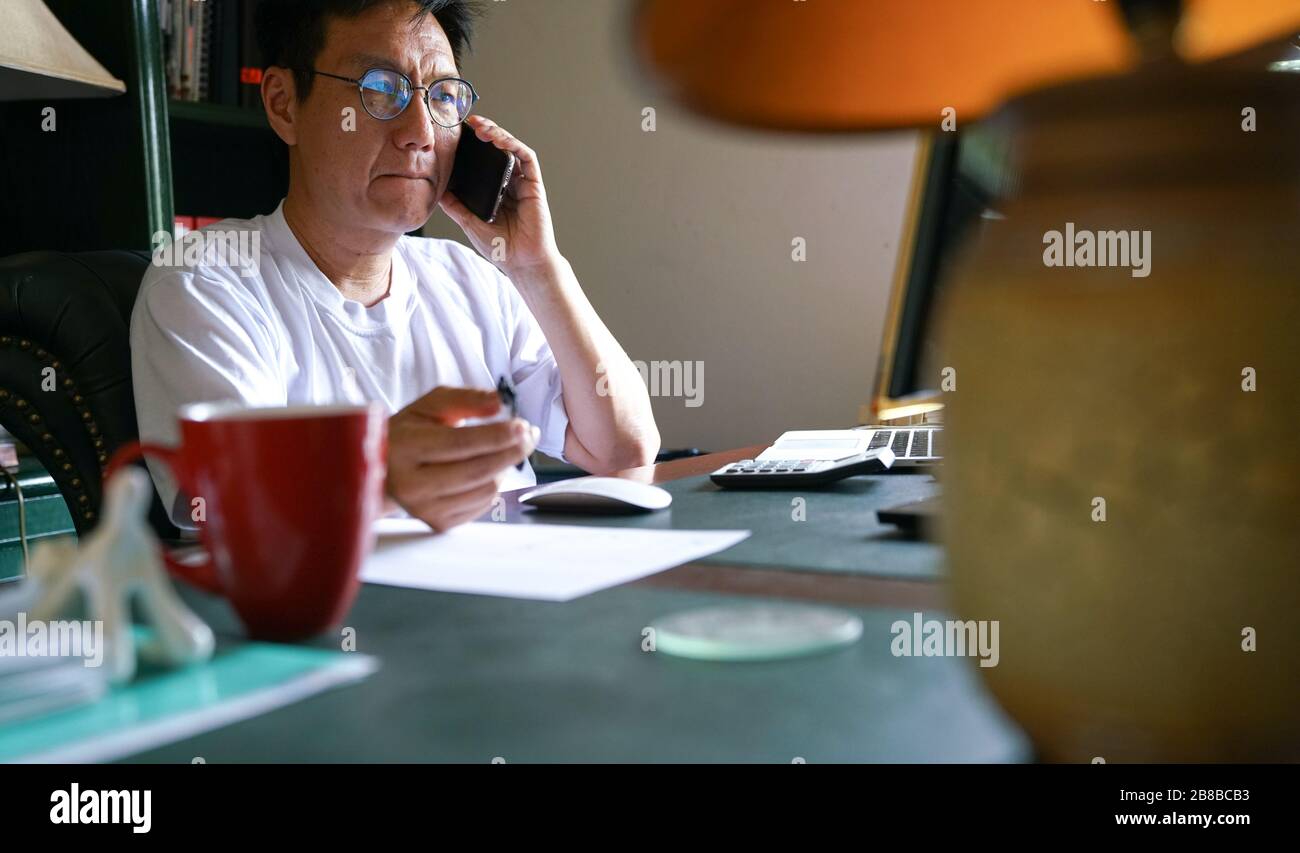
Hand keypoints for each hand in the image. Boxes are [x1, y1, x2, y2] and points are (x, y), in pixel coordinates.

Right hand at [385, 386, 538, 531]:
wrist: (381, 469)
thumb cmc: (409, 433)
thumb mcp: (430, 405)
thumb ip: (465, 399)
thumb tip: (499, 403)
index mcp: (406, 449)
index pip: (461, 443)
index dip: (497, 435)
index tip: (523, 426)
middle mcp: (412, 484)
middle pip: (478, 471)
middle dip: (512, 452)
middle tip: (529, 436)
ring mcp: (425, 509)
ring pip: (485, 490)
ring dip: (504, 468)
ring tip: (504, 450)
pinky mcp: (438, 523)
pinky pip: (481, 505)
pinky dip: (492, 485)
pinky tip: (487, 470)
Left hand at [438, 115, 559, 275]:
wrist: (521, 263)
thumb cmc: (500, 247)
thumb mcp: (469, 223)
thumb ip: (455, 206)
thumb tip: (437, 190)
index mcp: (496, 191)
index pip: (485, 161)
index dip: (473, 146)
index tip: (457, 134)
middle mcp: (510, 184)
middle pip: (499, 150)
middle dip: (485, 132)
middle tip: (469, 123)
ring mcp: (523, 183)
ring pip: (512, 149)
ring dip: (498, 134)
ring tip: (481, 128)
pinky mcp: (535, 185)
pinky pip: (526, 158)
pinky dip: (513, 145)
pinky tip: (499, 140)